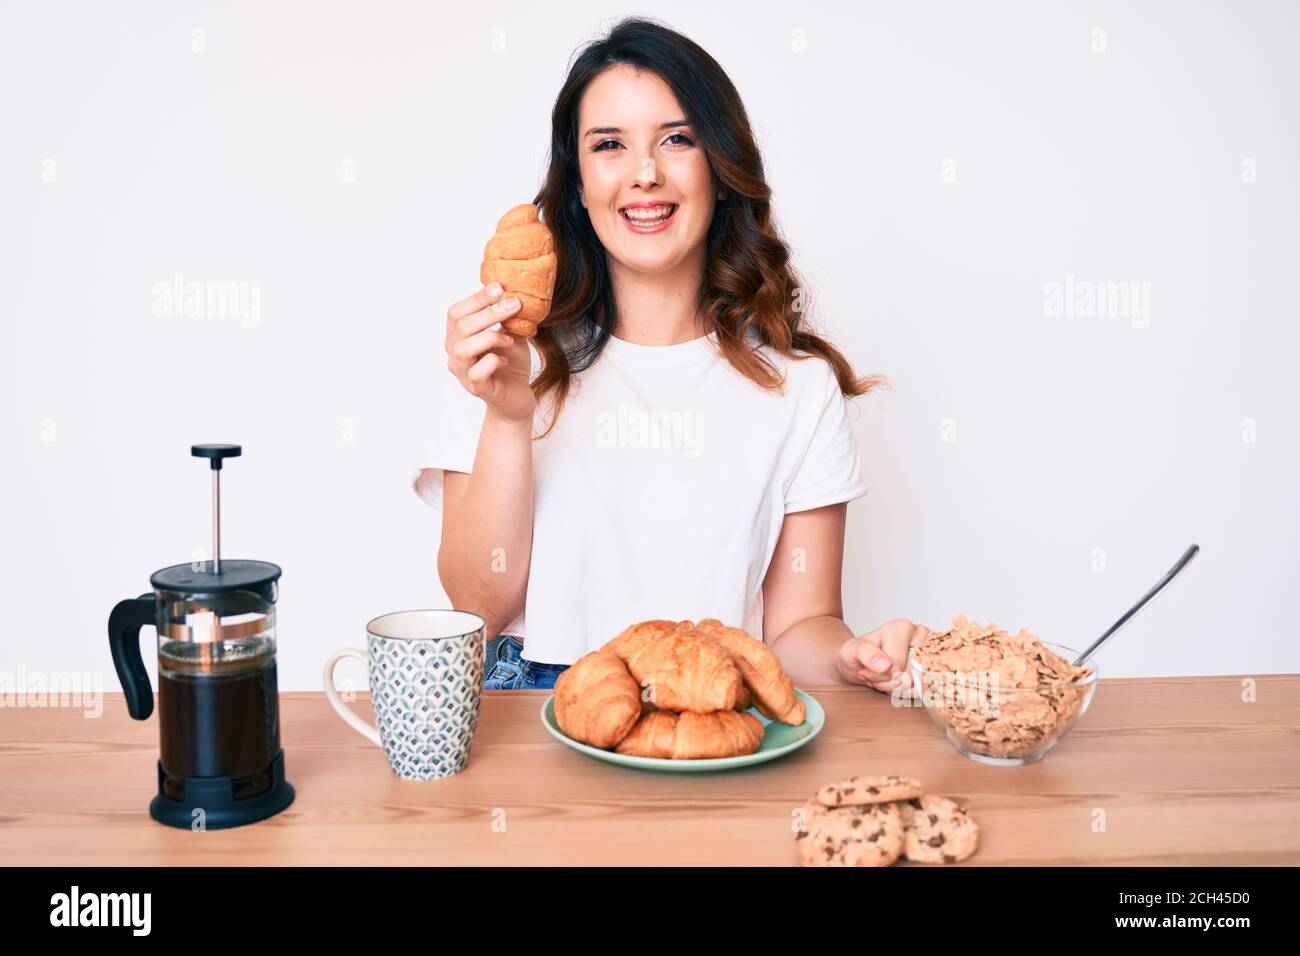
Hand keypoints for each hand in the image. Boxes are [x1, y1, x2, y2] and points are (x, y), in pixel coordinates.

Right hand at [445, 283, 536, 422]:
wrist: (518, 397)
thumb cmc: (511, 364)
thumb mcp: (510, 333)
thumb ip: (506, 316)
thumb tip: (512, 290)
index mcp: (458, 337)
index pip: (456, 312)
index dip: (476, 298)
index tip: (498, 287)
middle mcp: (455, 354)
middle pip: (461, 327)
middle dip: (490, 312)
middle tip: (514, 304)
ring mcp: (463, 372)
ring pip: (464, 348)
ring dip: (491, 336)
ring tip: (510, 338)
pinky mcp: (477, 389)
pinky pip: (478, 371)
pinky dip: (493, 361)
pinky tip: (505, 360)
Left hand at [837, 619, 929, 692]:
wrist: (859, 662)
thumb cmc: (856, 655)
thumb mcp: (851, 651)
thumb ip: (865, 653)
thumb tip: (885, 665)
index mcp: (903, 628)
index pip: (896, 667)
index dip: (879, 675)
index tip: (867, 668)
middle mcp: (922, 638)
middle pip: (909, 678)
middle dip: (889, 684)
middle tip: (876, 675)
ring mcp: (931, 654)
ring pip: (917, 687)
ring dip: (897, 690)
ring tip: (884, 678)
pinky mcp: (934, 669)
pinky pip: (923, 692)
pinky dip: (907, 693)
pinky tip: (896, 684)